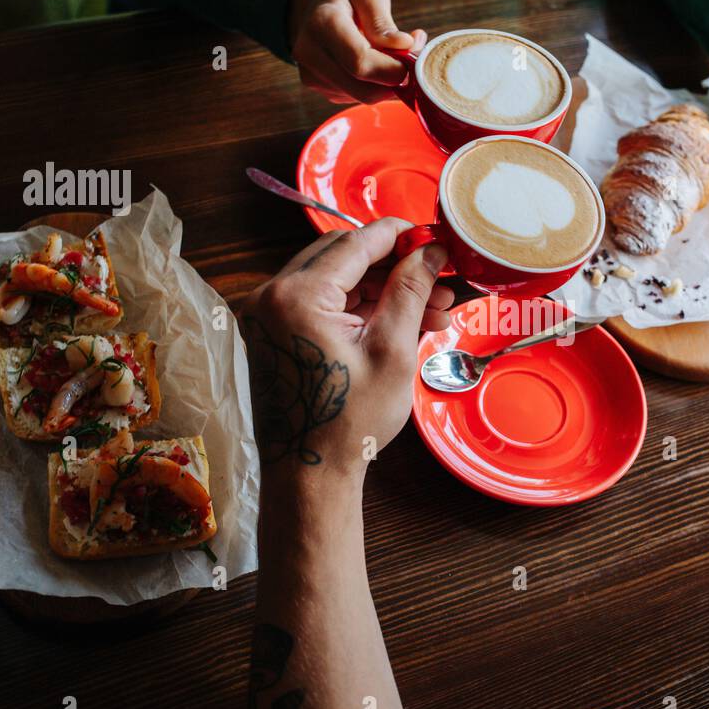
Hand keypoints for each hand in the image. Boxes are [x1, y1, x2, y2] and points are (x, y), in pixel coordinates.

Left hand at [239, 219, 452, 472]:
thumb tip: (429, 250)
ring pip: (336, 281)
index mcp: (297, 296)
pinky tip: (402, 321)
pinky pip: (322, 304)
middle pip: (344, 257)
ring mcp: (268, 315)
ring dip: (383, 289)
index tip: (433, 236)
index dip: (400, 236)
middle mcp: (271, 296)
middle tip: (440, 278)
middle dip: (396, 265)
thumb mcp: (392, 350)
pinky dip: (360, 309)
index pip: (356, 243)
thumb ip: (409, 290)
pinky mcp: (273, 332)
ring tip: (434, 310)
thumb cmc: (349, 421)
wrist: (310, 473)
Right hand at [286, 0, 427, 104]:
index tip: (412, 58)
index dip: (393, 68)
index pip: (360, 62)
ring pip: (364, 97)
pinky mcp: (322, 91)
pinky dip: (374, 86)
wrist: (312, 13)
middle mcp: (311, 54)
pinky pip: (358, 98)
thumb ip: (383, 21)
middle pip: (364, 89)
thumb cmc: (345, 1)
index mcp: (322, 23)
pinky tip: (374, 65)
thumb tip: (405, 45)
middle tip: (408, 59)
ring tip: (391, 57)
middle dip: (394, 80)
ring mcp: (313, 77)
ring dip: (386, 83)